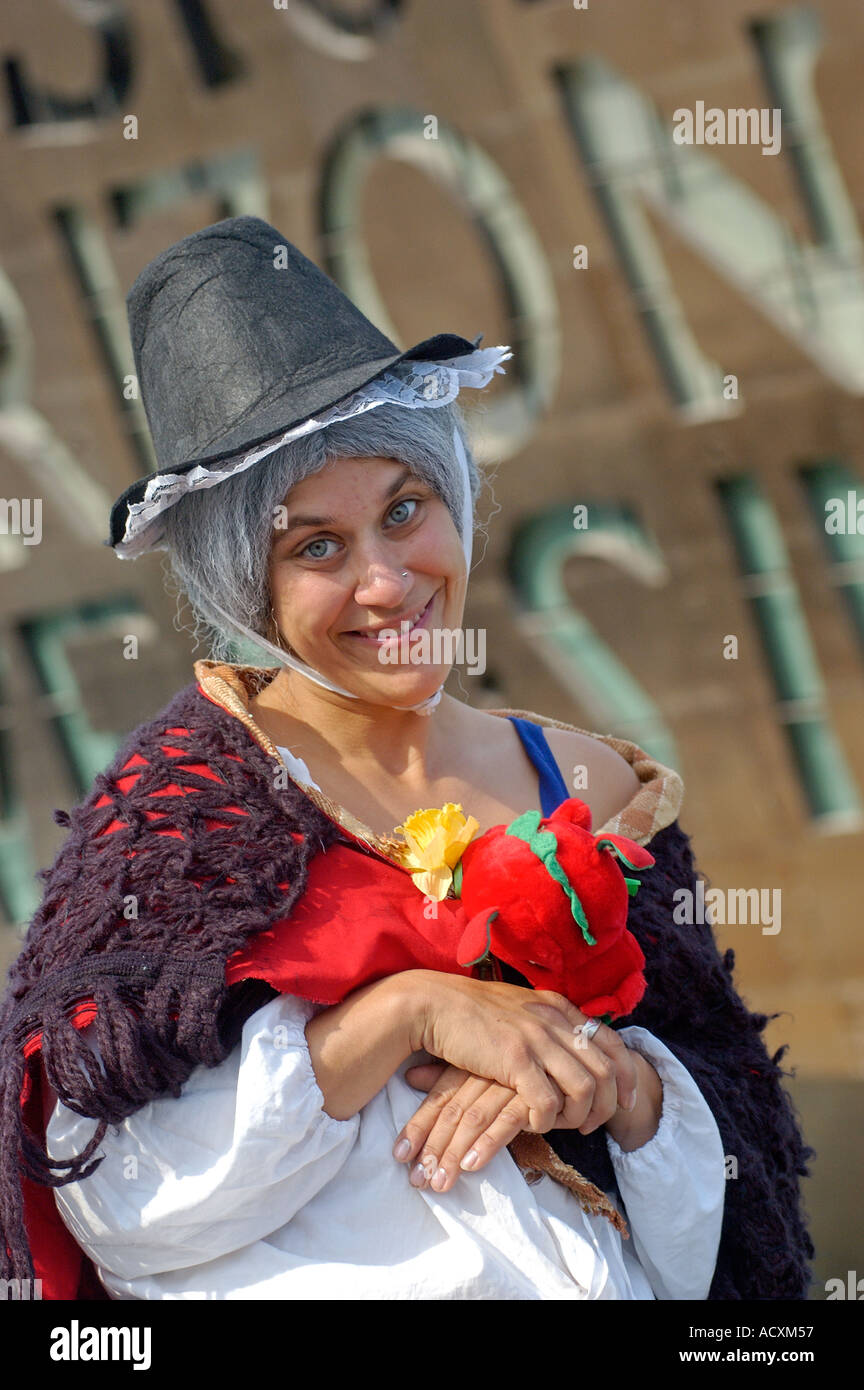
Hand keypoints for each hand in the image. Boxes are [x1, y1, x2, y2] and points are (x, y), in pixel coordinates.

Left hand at [394, 1062, 530, 1192]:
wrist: (572, 1052)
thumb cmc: (521, 1064)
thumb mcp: (482, 1066)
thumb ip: (448, 1072)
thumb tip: (410, 1076)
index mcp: (470, 1063)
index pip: (439, 1098)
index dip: (418, 1126)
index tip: (399, 1155)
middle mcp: (485, 1071)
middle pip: (451, 1111)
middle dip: (431, 1148)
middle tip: (416, 1181)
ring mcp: (508, 1081)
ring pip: (473, 1119)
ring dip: (453, 1153)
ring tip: (439, 1182)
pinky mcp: (533, 1094)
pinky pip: (506, 1121)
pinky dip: (488, 1144)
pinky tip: (473, 1164)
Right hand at [411, 971, 637, 1131]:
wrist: (433, 1004)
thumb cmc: (469, 1013)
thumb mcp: (518, 1009)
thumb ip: (545, 1023)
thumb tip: (567, 1047)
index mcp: (557, 1007)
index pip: (611, 1041)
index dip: (625, 1075)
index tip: (626, 1100)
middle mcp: (553, 1020)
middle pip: (604, 1070)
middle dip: (606, 1105)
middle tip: (590, 1126)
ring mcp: (536, 1038)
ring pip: (583, 1088)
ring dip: (577, 1115)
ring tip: (561, 1126)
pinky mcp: (514, 1059)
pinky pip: (547, 1101)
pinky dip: (546, 1120)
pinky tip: (534, 1124)